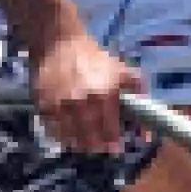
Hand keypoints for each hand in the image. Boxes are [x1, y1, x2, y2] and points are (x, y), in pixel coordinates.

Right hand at [30, 28, 138, 155]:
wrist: (61, 44)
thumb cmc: (96, 60)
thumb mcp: (124, 71)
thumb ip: (139, 96)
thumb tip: (147, 131)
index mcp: (104, 96)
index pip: (110, 133)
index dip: (113, 144)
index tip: (115, 147)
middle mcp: (81, 103)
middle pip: (90, 141)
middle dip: (97, 146)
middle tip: (99, 145)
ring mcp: (59, 106)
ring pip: (70, 140)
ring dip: (79, 143)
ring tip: (84, 138)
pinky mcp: (43, 106)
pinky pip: (53, 132)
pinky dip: (61, 136)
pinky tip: (68, 130)